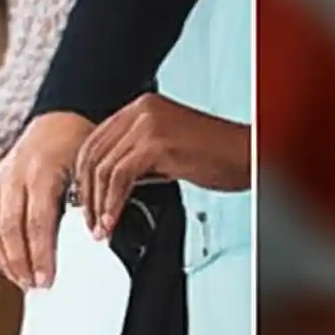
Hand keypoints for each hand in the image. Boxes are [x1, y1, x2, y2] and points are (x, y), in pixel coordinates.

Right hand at [0, 112, 93, 288]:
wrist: (59, 123)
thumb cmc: (82, 153)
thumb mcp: (91, 174)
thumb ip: (88, 206)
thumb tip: (93, 244)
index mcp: (43, 171)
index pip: (37, 222)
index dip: (40, 254)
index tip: (47, 280)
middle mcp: (15, 174)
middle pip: (10, 227)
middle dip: (21, 262)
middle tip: (35, 286)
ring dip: (5, 259)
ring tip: (22, 281)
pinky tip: (3, 265)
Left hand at [74, 92, 249, 238]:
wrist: (249, 155)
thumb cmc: (220, 156)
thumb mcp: (170, 151)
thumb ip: (140, 158)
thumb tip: (113, 184)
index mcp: (143, 107)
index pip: (96, 139)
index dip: (85, 176)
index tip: (87, 203)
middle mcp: (142, 109)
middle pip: (93, 153)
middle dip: (87, 194)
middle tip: (90, 222)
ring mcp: (148, 123)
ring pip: (103, 167)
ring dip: (98, 204)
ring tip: (102, 228)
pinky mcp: (156, 143)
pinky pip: (120, 177)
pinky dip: (113, 204)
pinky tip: (113, 220)